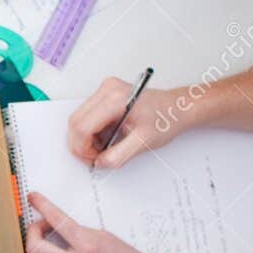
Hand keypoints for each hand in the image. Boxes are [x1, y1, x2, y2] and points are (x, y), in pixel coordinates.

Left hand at [25, 192, 160, 252]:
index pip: (56, 220)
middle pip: (34, 247)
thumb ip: (80, 233)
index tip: (34, 198)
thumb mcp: (107, 238)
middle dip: (31, 232)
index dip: (41, 205)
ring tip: (41, 250)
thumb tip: (57, 226)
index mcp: (88, 244)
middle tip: (39, 228)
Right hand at [68, 76, 184, 169]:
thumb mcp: (143, 143)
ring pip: (78, 119)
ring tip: (104, 147)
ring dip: (86, 138)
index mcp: (115, 100)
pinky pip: (85, 115)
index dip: (82, 149)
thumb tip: (99, 162)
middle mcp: (107, 90)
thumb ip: (118, 156)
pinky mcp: (105, 93)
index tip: (93, 159)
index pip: (81, 127)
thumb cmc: (165, 119)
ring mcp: (105, 90)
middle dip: (81, 145)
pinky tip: (106, 137)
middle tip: (96, 157)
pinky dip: (91, 131)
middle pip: (75, 122)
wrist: (176, 108)